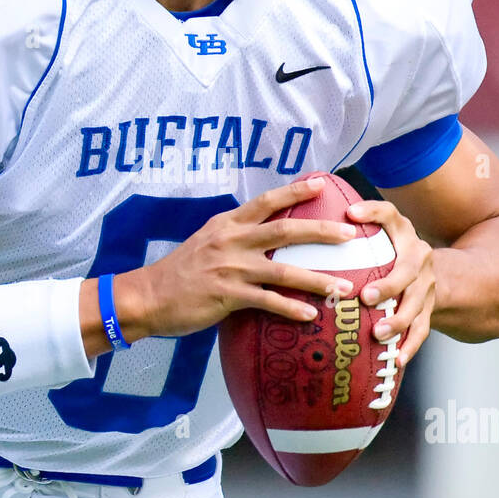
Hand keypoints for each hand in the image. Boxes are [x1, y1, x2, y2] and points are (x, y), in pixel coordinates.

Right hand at [115, 176, 360, 341]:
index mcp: (227, 224)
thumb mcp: (206, 242)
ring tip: (345, 287)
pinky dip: (291, 308)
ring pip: (283, 271)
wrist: (148, 296)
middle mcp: (231, 241)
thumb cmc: (180, 272)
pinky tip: (311, 315)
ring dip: (317, 279)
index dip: (295, 191)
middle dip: (321, 231)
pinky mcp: (226, 296)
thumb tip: (265, 235)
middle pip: (285, 231)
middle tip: (351, 236)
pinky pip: (267, 302)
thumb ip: (235, 236)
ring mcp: (230, 269)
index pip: (266, 201)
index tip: (321, 182)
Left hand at [345, 199, 435, 367]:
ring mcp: (427, 283)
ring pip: (416, 303)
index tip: (350, 213)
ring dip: (398, 320)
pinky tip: (396, 359)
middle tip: (366, 297)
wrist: (434, 272)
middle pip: (408, 268)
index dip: (372, 212)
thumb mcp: (376, 234)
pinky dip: (410, 345)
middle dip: (389, 284)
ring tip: (377, 333)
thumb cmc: (388, 253)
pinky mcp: (430, 307)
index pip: (389, 214)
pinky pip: (422, 329)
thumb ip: (347, 230)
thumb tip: (298, 211)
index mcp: (401, 231)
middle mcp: (418, 254)